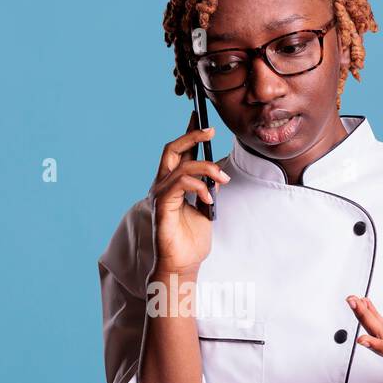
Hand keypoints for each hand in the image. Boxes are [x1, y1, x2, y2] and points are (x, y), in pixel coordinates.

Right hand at [148, 108, 230, 277]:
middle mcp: (163, 186)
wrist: (183, 265)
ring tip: (222, 180)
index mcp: (173, 185)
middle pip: (171, 149)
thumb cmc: (191, 241)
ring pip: (180, 165)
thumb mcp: (206, 210)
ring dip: (206, 168)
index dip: (189, 133)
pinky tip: (209, 198)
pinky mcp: (162, 206)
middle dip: (191, 136)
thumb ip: (208, 190)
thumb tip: (217, 175)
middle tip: (210, 130)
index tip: (200, 117)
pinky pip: (179, 184)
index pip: (179, 152)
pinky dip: (198, 186)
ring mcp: (160, 195)